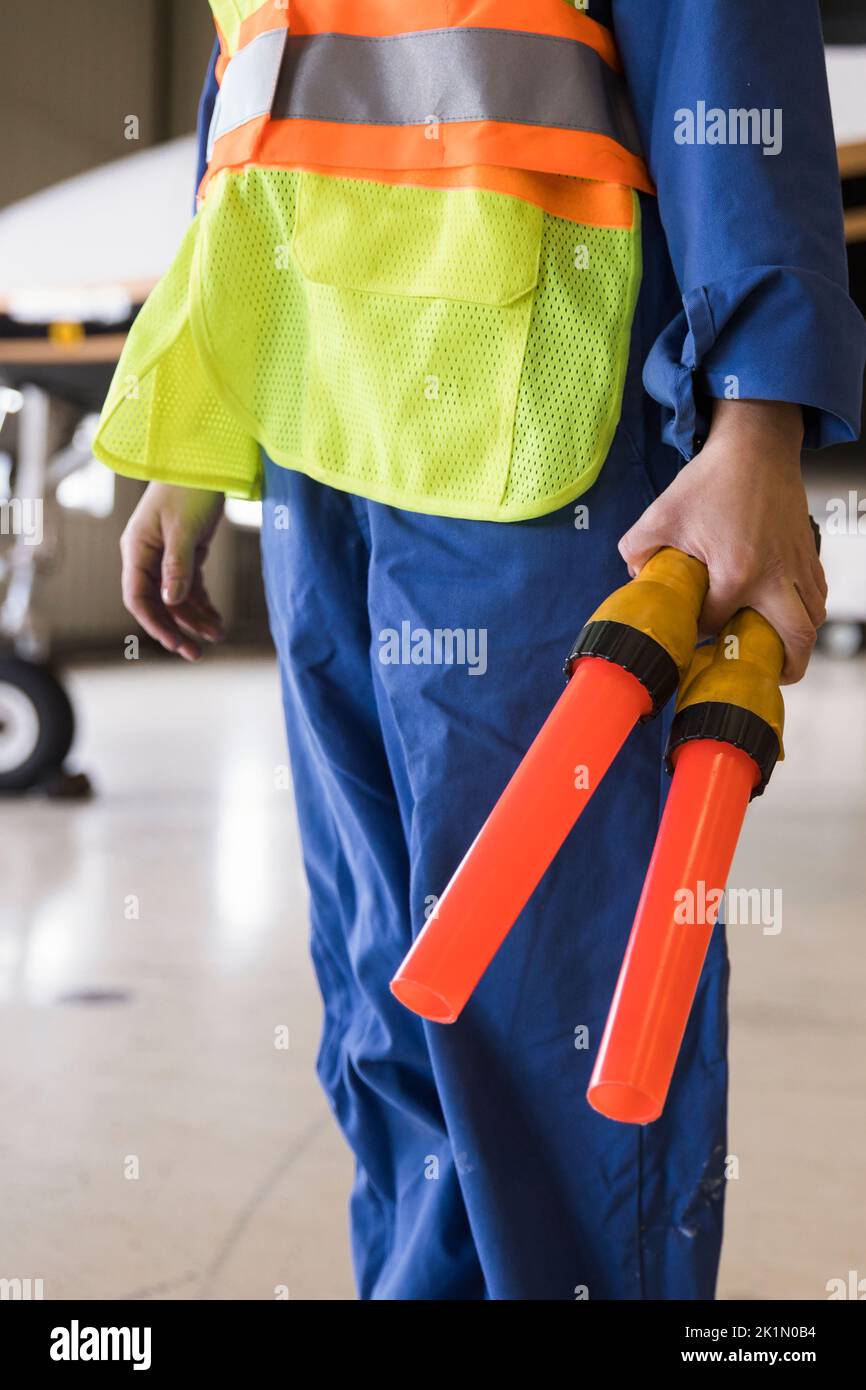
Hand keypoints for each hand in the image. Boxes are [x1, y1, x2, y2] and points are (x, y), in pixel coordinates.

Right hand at [120, 483, 225, 661]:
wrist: (205, 459)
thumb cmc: (190, 488)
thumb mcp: (185, 528)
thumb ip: (178, 566)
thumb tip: (171, 602)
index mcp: (138, 550)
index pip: (138, 598)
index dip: (155, 624)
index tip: (175, 644)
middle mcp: (148, 557)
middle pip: (158, 604)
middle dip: (178, 629)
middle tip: (197, 654)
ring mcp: (166, 556)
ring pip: (178, 598)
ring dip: (196, 618)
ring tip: (220, 634)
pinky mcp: (186, 553)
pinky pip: (191, 587)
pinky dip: (203, 603)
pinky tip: (217, 619)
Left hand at [619, 399, 825, 683]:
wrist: (756, 446)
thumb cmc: (713, 478)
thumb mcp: (661, 513)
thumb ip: (637, 550)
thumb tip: (636, 577)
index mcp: (737, 572)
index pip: (716, 623)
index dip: (700, 631)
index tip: (690, 631)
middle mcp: (775, 575)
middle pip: (794, 638)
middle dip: (783, 667)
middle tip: (765, 674)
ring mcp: (798, 565)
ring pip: (813, 618)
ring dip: (797, 640)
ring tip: (775, 649)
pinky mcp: (809, 552)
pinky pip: (818, 594)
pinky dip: (807, 610)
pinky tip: (786, 612)